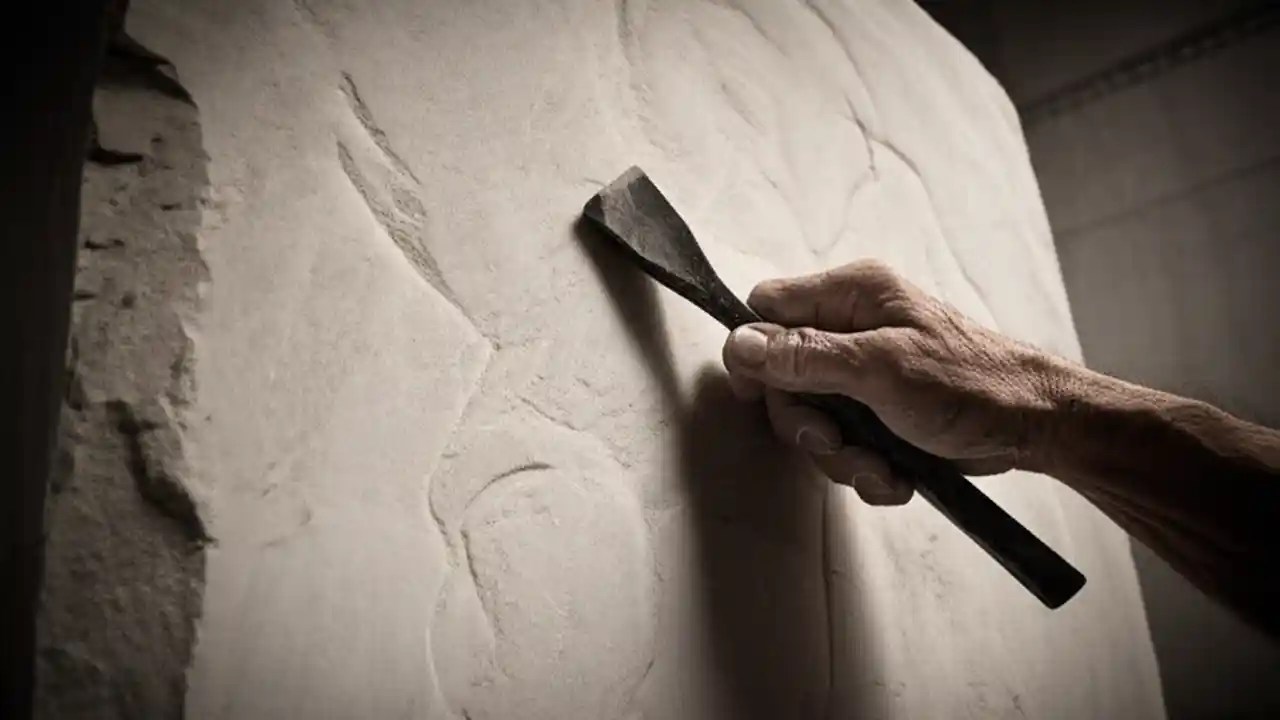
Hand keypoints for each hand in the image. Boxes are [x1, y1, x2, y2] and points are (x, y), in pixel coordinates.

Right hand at [721, 259, 1058, 505]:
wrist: (1035, 427)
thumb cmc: (975, 384)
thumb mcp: (882, 369)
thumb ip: (807, 356)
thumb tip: (742, 343)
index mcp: (852, 295)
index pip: (766, 309)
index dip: (755, 354)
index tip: (766, 395)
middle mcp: (852, 327)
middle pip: (782, 376)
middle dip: (808, 422)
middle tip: (839, 439)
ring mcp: (863, 371)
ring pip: (812, 417)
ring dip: (842, 455)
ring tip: (881, 465)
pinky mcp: (877, 409)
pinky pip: (843, 441)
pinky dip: (865, 466)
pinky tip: (896, 473)